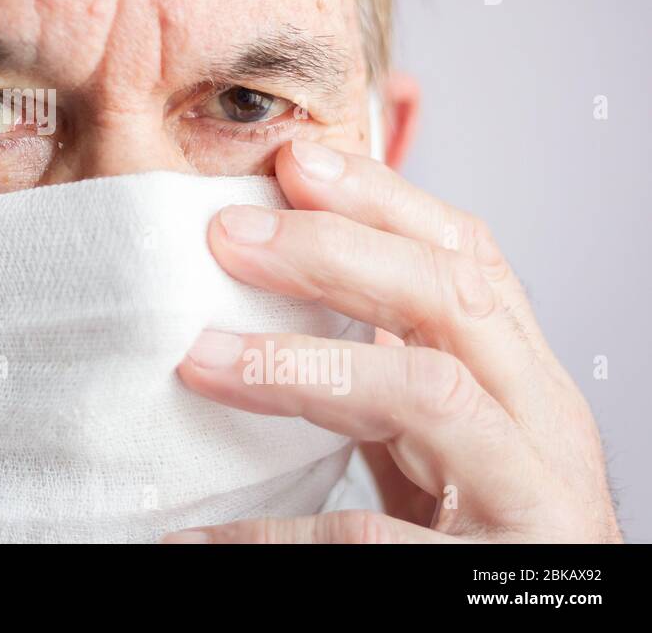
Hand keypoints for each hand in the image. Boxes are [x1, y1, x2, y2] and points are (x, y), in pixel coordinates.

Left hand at [166, 139, 620, 542]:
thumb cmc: (469, 536)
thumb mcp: (435, 440)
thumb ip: (381, 371)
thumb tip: (270, 289)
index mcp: (522, 380)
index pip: (468, 257)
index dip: (385, 197)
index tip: (292, 160)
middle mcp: (542, 426)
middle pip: (453, 298)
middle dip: (336, 251)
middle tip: (227, 235)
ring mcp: (529, 499)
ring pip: (427, 394)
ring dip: (299, 364)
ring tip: (199, 359)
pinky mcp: (486, 578)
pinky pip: (369, 537)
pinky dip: (272, 534)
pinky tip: (197, 536)